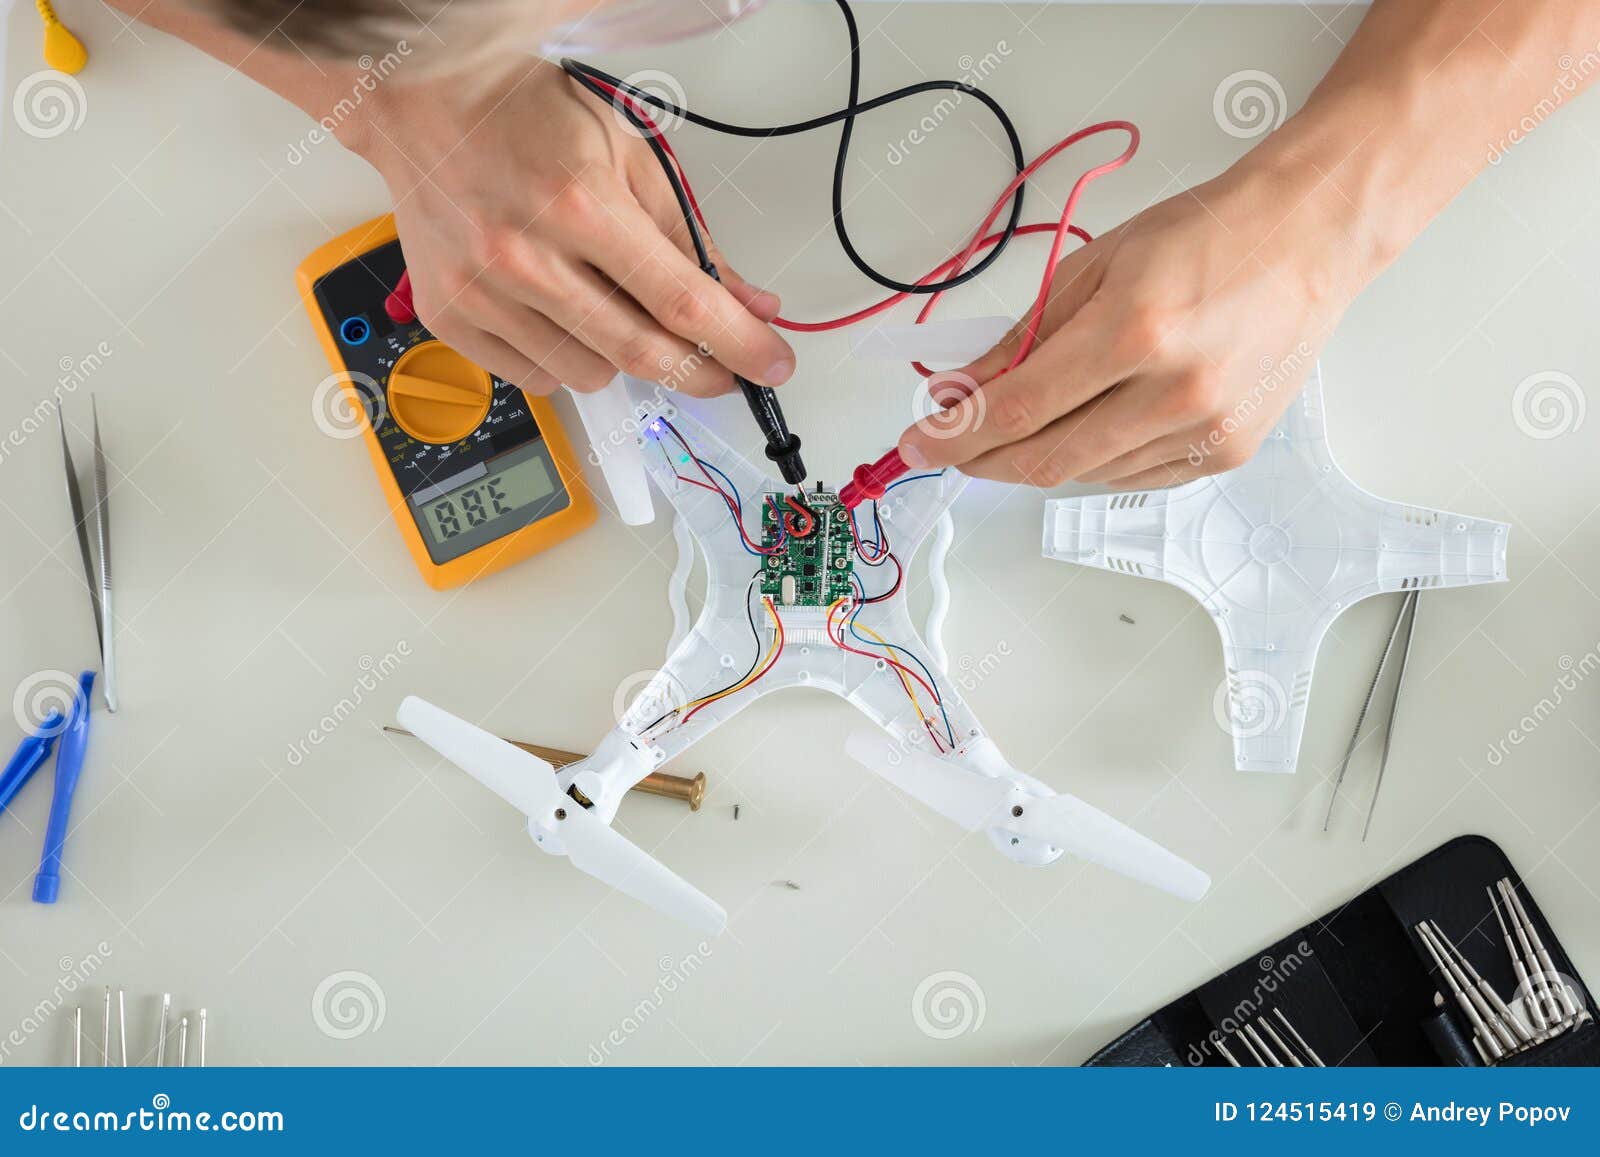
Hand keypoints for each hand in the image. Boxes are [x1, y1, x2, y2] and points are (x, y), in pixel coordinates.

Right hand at [341, 58, 794, 395]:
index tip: (772, 364)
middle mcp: (526, 256)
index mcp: (580, 205)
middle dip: (701, 371)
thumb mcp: (628, 155)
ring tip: (616, 308)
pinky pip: (536, 377)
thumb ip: (691, 236)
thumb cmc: (527, 117)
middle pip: (640, 353)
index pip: (681, 301)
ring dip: (624, 358)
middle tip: (727, 370)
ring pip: (589, 375)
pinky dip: (567, 361)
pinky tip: (564, 317)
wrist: (422, 102)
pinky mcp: (451, 317)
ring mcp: (482, 293)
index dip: (738, 343)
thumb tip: (748, 301)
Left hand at [896, 159, 1366, 488]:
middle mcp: (1174, 391)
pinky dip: (1094, 459)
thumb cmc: (1204, 236)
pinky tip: (1089, 425)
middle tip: (952, 447)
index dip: (956, 434)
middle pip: (1046, 458)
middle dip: (984, 459)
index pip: (1018, 408)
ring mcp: (1206, 429)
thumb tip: (964, 389)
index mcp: (1134, 330)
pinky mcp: (1227, 452)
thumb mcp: (1096, 266)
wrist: (1308, 238)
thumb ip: (1025, 336)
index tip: (918, 443)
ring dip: (1040, 456)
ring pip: (1086, 474)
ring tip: (1025, 423)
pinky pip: (1133, 476)